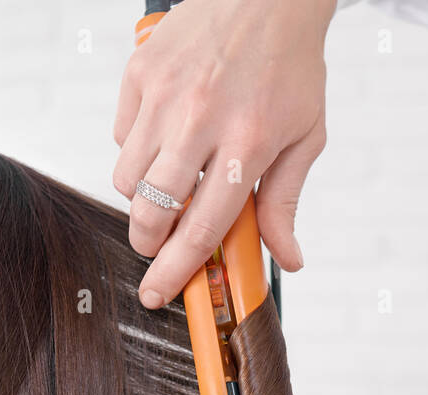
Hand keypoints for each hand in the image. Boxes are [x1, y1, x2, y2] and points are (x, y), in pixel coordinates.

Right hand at [112, 0, 340, 307]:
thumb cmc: (289, 66)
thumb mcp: (306, 138)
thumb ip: (286, 203)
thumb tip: (289, 260)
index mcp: (247, 145)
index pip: (200, 228)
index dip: (174, 272)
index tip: (156, 294)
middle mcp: (200, 120)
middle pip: (150, 211)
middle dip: (147, 243)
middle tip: (156, 246)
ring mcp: (164, 95)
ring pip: (126, 179)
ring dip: (142, 198)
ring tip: (170, 186)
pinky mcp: (140, 73)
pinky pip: (121, 136)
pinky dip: (137, 151)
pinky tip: (165, 139)